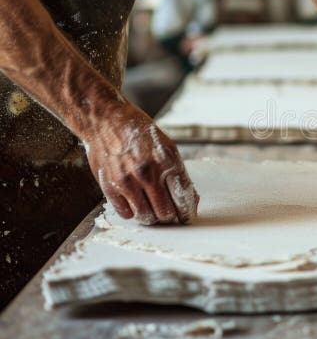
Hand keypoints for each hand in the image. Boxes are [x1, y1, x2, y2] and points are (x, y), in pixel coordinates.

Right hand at [83, 103, 198, 224]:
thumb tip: (189, 199)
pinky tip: (137, 205)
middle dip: (172, 217)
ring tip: (155, 212)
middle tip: (172, 215)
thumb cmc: (139, 133)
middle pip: (166, 213)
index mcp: (168, 161)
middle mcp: (148, 173)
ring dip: (153, 218)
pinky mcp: (110, 186)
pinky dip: (134, 213)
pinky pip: (126, 213)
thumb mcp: (167, 147)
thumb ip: (177, 172)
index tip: (187, 216)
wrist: (106, 120)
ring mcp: (127, 181)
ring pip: (146, 217)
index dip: (187, 211)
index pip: (184, 198)